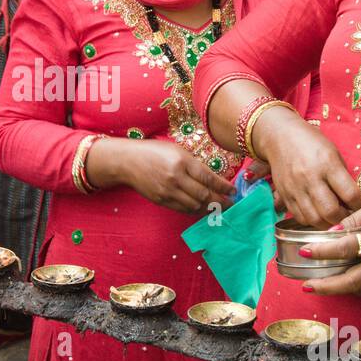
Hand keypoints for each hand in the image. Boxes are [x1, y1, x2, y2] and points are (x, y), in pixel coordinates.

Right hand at [117, 140, 233, 213]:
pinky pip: (183, 209)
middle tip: (231, 204)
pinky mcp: (161, 200)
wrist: (128, 161)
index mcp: (182, 161)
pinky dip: (195, 210)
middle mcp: (176, 177)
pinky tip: (202, 208)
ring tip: (218, 208)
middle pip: (204, 195)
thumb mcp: (177, 150)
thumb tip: (214, 179)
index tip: (233, 191)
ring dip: (209, 208)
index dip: (223, 187)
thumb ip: (194, 164)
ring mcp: (167, 191)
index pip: (208, 178)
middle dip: (221, 201)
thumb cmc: (154, 151)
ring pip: (195, 205)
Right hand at [254, 108, 360, 225]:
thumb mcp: (333, 153)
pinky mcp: (284, 195)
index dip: (360, 206)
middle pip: (331, 211)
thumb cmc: (311, 143)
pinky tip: (319, 216)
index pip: (350, 194)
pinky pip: (300, 217)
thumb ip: (342, 177)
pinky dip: (312, 221)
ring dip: (328, 224)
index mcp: (328, 164)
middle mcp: (310, 178)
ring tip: (335, 220)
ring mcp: (295, 188)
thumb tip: (353, 202)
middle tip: (350, 218)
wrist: (280, 137)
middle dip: (344, 219)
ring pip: (314, 219)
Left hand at [298, 197, 360, 295]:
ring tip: (321, 285)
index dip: (322, 251)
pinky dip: (359, 287)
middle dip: (326, 287)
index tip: (304, 251)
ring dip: (340, 289)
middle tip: (306, 286)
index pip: (344, 248)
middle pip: (350, 281)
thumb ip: (356, 218)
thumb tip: (333, 231)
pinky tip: (347, 281)